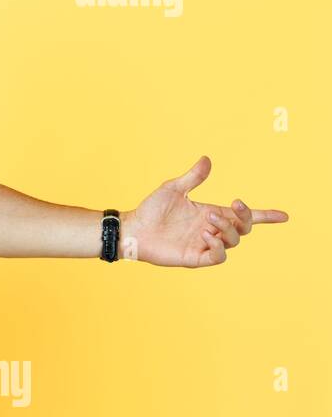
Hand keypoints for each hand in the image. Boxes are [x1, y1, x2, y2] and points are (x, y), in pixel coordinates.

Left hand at [120, 155, 288, 266]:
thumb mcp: (173, 189)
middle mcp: (211, 229)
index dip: (264, 216)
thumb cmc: (151, 209)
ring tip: (208, 219)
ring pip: (233, 241)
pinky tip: (206, 235)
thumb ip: (193, 177)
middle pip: (243, 229)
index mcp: (211, 213)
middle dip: (244, 217)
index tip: (283, 216)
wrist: (133, 227)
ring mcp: (204, 244)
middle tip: (230, 205)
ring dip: (227, 229)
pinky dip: (218, 247)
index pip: (243, 217)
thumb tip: (207, 159)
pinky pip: (217, 257)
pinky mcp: (194, 257)